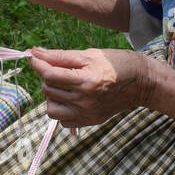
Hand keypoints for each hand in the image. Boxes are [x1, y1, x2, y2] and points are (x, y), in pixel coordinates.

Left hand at [27, 47, 153, 126]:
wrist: (142, 83)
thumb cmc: (117, 63)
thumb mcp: (89, 55)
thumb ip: (60, 56)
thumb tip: (35, 52)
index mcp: (85, 81)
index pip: (50, 75)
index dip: (37, 64)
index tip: (32, 56)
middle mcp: (85, 101)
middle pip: (48, 90)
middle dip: (47, 77)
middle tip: (59, 68)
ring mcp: (87, 114)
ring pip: (51, 109)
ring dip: (51, 95)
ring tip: (64, 85)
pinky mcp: (90, 121)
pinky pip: (63, 121)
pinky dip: (61, 109)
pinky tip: (70, 98)